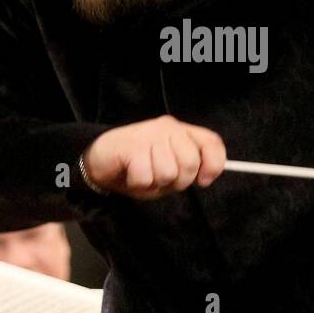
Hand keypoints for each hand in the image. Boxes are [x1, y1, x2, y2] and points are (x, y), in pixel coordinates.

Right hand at [82, 115, 225, 199]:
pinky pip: (146, 178)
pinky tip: (130, 174)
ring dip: (154, 183)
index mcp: (181, 131)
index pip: (211, 143)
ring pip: (168, 173)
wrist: (100, 158)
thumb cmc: (138, 166)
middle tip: (159, 178)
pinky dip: (138, 184)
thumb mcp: (169, 168)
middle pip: (190, 163)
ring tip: (143, 174)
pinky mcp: (132, 146)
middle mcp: (168, 128)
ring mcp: (150, 134)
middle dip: (177, 181)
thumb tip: (206, 176)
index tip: (203, 181)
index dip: (214, 165)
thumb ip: (188, 169)